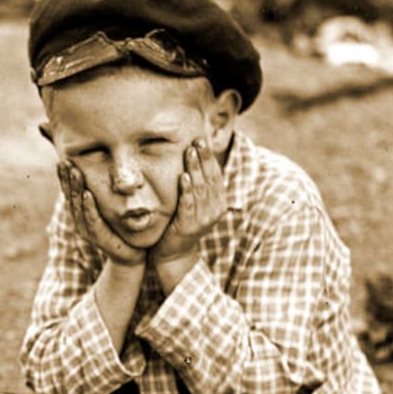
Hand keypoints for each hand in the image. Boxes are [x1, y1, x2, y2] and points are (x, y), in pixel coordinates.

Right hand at [58, 161, 145, 268]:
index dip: (64, 178)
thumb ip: (105, 193)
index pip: (70, 193)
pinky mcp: (100, 239)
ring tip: (75, 172)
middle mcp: (81, 222)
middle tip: (64, 161)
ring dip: (76, 188)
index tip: (62, 160)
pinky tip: (87, 194)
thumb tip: (108, 167)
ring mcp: (89, 231)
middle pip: (71, 197)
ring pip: (79, 207)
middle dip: (67, 179)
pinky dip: (89, 207)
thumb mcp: (111, 209)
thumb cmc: (121, 230)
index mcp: (81, 214)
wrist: (132, 256)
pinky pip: (93, 220)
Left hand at [152, 139, 225, 262]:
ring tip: (190, 152)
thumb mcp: (193, 204)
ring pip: (200, 189)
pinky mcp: (189, 226)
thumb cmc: (181, 224)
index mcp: (218, 202)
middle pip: (210, 178)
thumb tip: (194, 159)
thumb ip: (197, 187)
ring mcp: (203, 219)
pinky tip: (183, 178)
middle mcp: (214, 210)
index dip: (210, 157)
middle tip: (197, 141)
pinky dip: (187, 190)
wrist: (174, 253)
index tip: (203, 140)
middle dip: (204, 158)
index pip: (216, 175)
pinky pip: (189, 205)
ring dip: (195, 169)